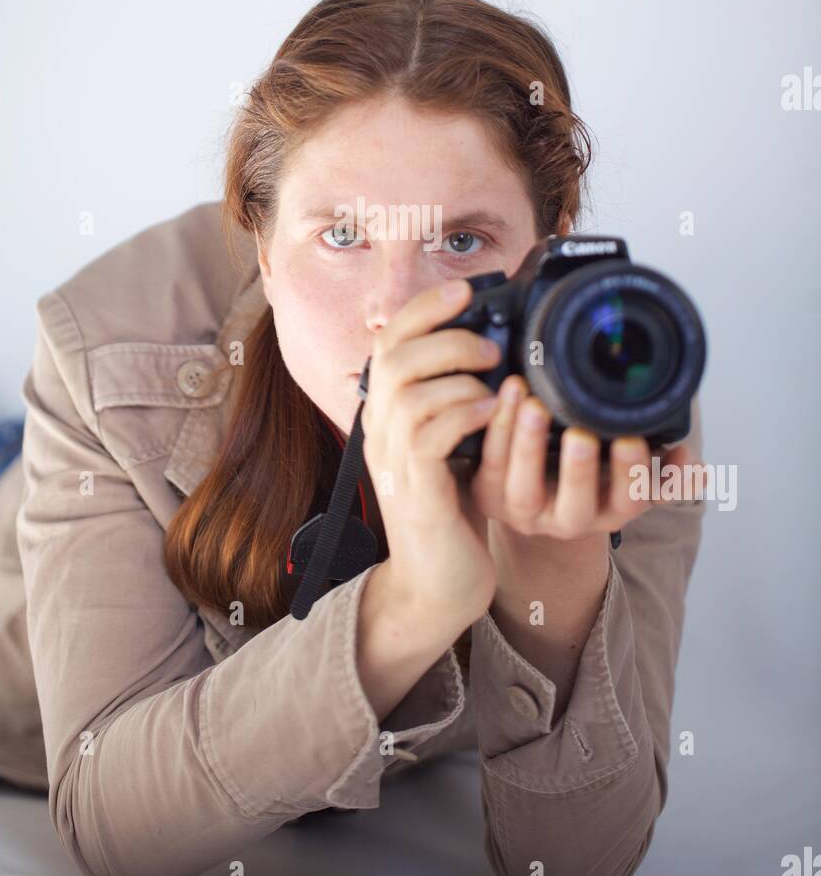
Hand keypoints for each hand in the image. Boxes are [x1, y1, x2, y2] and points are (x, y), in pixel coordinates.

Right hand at [360, 277, 504, 623]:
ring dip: (460, 375)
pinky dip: (465, 413)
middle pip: (392, 356)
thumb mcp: (451, 444)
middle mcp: (379, 431)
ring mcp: (393, 461)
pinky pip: (430, 432)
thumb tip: (492, 347)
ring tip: (496, 382)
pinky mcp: (415, 490)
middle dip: (446, 337)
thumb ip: (456, 399)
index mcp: (386, 413)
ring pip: (409, 389)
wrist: (437, 585)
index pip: (388, 342)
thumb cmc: (451, 512)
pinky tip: (492, 415)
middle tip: (491, 345)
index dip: (423, 309)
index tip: (464, 289)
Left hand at [467, 374, 705, 542]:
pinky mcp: (488, 494)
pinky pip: (491, 461)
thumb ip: (668, 472)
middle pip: (576, 504)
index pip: (628, 501)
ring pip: (523, 487)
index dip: (631, 475)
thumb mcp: (633, 479)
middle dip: (579, 469)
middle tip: (580, 433)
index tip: (631, 440)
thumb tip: (693, 465)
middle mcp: (568, 518)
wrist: (536, 495)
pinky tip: (509, 392)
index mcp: (610, 511)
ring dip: (528, 445)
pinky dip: (499, 425)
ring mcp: (525, 511)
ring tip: (534, 406)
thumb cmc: (591, 476)